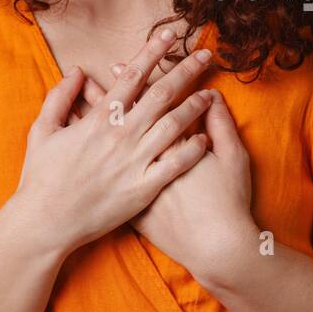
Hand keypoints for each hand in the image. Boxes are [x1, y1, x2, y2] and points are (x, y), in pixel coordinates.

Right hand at [12, 29, 216, 258]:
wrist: (45, 223)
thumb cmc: (40, 177)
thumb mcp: (42, 131)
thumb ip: (60, 98)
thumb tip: (77, 71)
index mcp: (99, 119)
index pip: (133, 75)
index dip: (154, 51)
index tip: (171, 35)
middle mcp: (121, 135)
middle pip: (162, 94)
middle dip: (186, 71)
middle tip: (206, 55)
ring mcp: (134, 162)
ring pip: (174, 126)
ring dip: (195, 106)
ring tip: (211, 93)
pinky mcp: (143, 189)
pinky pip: (175, 165)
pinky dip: (192, 150)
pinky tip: (205, 139)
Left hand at [85, 64, 255, 283]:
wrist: (215, 247)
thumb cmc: (228, 202)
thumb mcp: (234, 157)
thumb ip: (221, 125)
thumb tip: (212, 97)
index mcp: (171, 142)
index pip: (148, 103)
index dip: (135, 80)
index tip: (122, 64)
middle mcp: (147, 158)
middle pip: (123, 117)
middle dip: (110, 93)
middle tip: (100, 73)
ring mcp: (135, 184)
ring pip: (107, 147)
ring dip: (95, 122)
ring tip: (83, 101)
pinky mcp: (129, 206)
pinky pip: (103, 179)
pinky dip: (90, 163)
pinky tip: (77, 149)